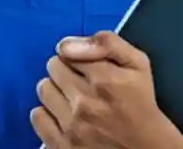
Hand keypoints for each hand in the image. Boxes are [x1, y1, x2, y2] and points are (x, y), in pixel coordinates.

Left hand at [31, 31, 182, 148]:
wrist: (145, 147)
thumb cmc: (140, 103)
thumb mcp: (138, 63)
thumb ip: (107, 43)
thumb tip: (66, 44)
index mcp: (105, 78)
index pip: (67, 51)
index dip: (77, 55)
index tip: (87, 66)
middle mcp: (85, 101)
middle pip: (53, 67)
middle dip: (65, 70)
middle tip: (82, 82)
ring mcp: (72, 125)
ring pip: (44, 89)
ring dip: (56, 90)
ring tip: (73, 98)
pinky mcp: (62, 144)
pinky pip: (37, 116)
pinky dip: (48, 113)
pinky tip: (63, 114)